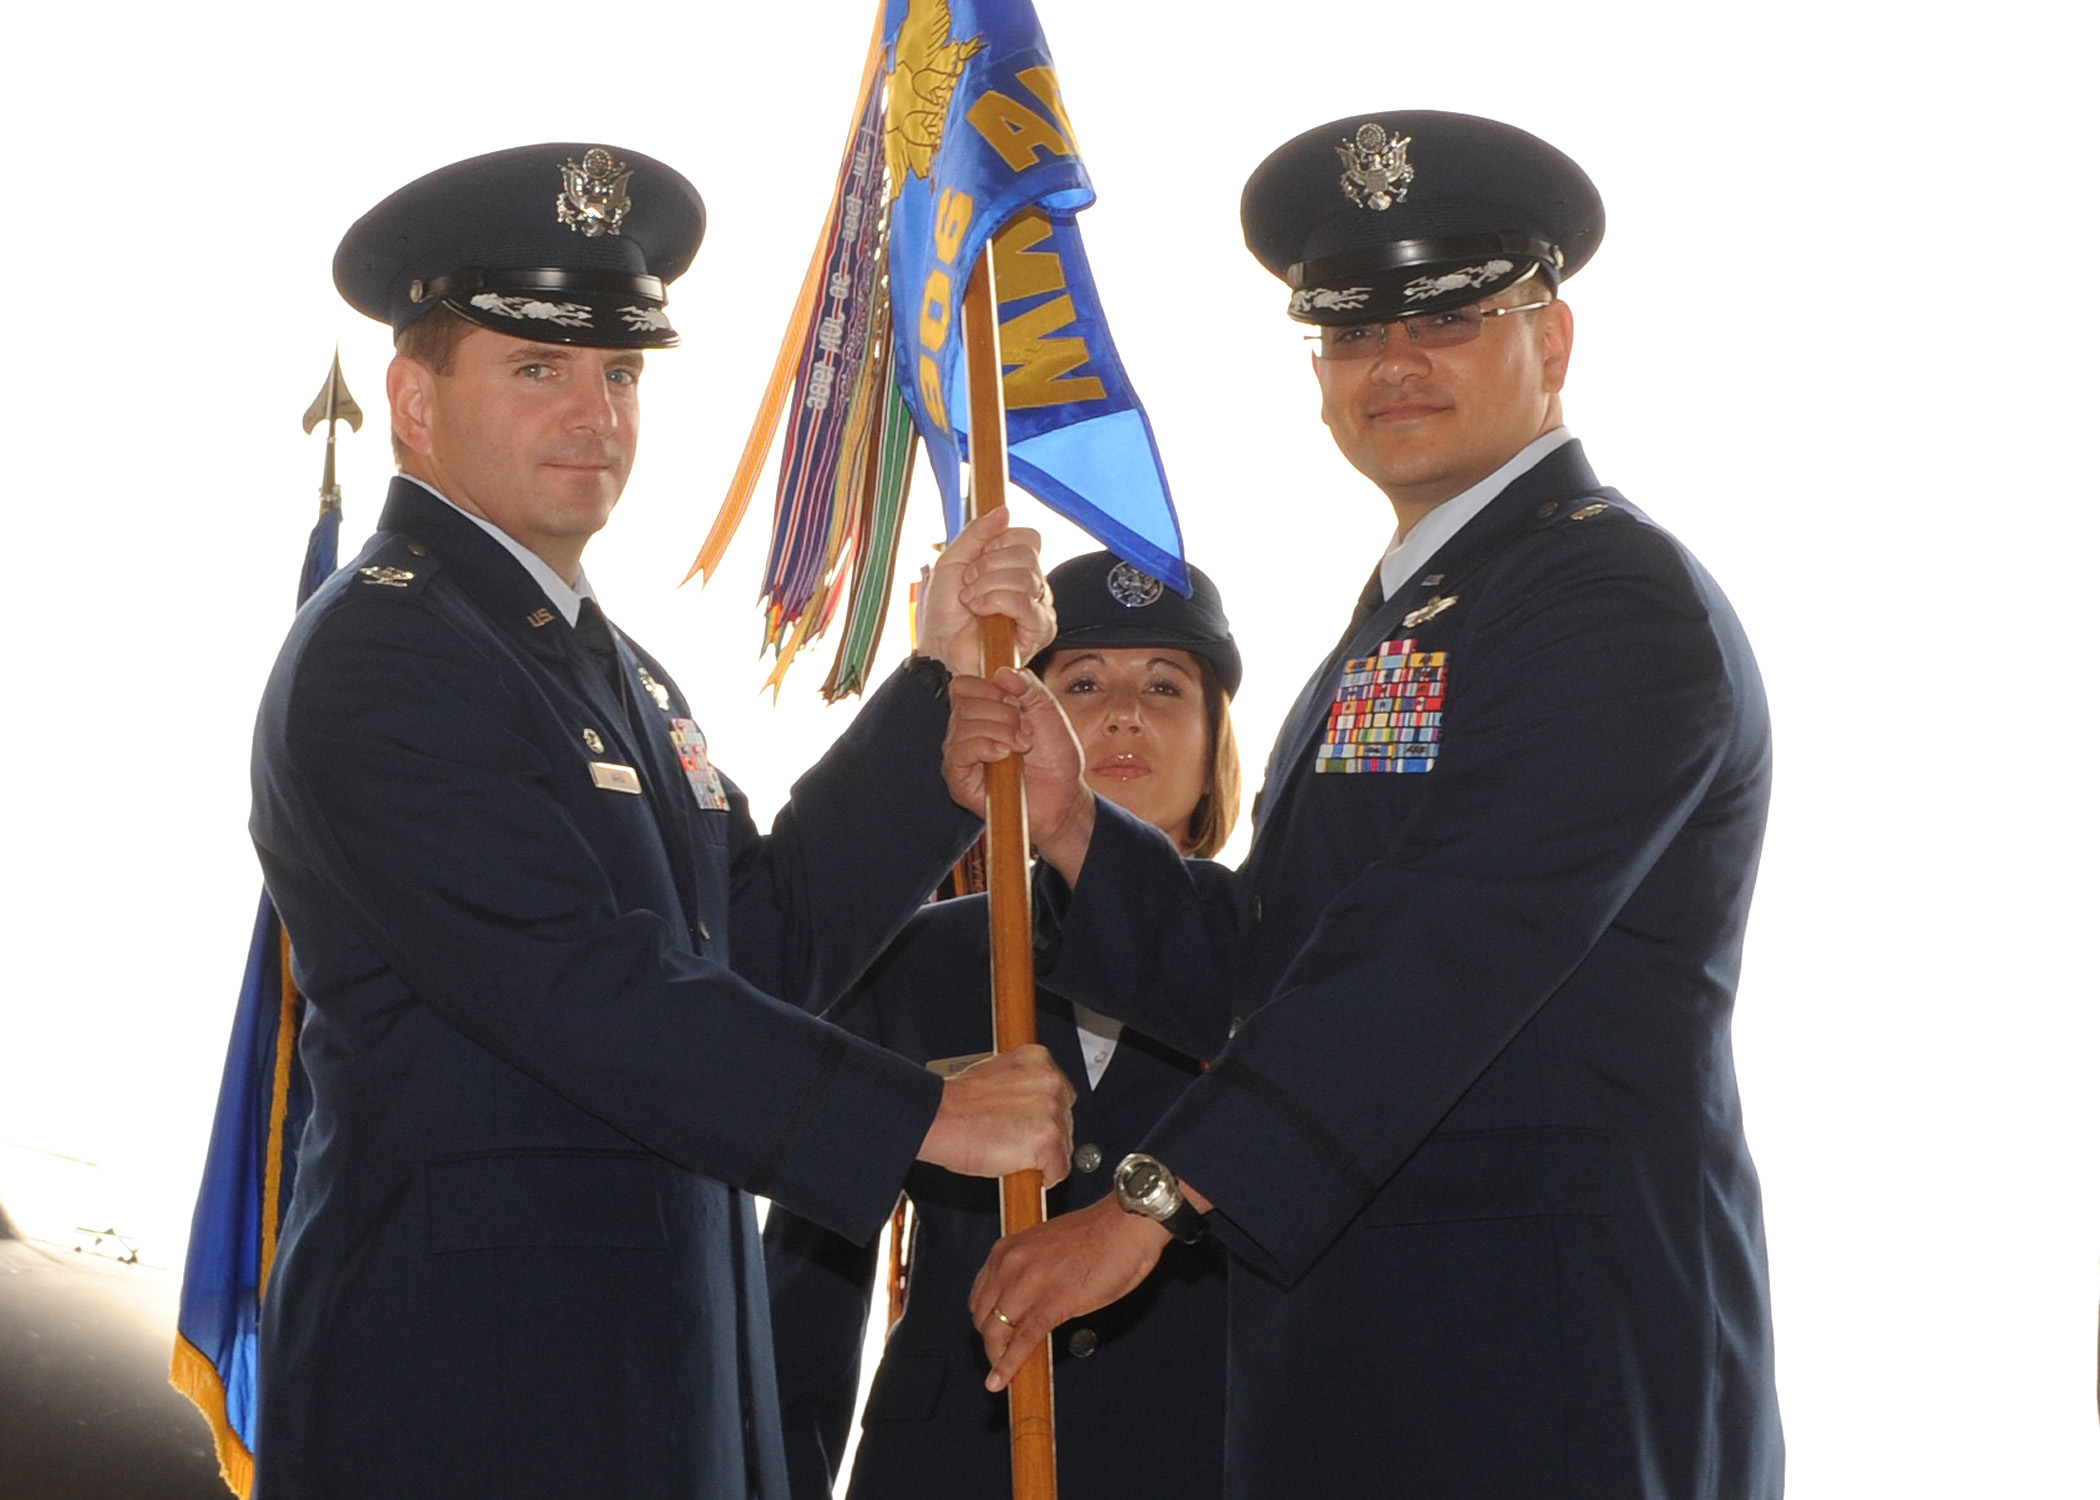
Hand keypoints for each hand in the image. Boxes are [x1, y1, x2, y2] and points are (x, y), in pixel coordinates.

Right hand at [917, 1044, 1075, 1185]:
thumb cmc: (957, 1104)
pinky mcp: (1049, 1139)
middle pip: (1067, 1122)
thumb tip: (1032, 1105)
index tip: (1032, 1124)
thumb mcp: (996, 1076)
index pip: (1061, 1094)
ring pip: (1065, 1147)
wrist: (938, 1118)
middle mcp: (1050, 1081)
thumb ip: (1023, 1086)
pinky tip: (1018, 1166)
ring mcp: (1052, 1110)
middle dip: (1046, 1136)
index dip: (1045, 1116)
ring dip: (1043, 1156)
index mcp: (1038, 1059)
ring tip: (1012, 1151)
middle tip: (1016, 1141)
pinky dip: (1042, 1177)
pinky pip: (1059, 1170)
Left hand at [918, 509, 1055, 675]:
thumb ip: (977, 534)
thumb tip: (1004, 511)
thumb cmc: (945, 613)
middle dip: (988, 567)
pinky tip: (981, 612)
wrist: (940, 648)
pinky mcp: (1039, 631)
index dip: (1000, 543)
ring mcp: (1039, 608)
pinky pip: (1027, 604)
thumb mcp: (952, 561)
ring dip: (987, 587)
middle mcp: (1032, 585)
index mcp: (1015, 566)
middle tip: (968, 585)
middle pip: (1028, 555)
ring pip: (1026, 578)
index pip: (1029, 538)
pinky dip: (997, 602)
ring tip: (971, 602)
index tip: (976, 560)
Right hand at [941, 669, 1096, 884]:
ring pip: (963, 725)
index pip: (963, 685)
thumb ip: (1029, 688)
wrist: (1063, 798)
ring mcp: (959, 756)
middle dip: (1003, 711)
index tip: (1018, 703)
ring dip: (1000, 731)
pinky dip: (985, 747)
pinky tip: (1004, 756)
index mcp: (981, 712)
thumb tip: (1002, 672)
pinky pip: (959, 752)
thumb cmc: (1054, 759)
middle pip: (964, 701)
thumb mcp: (1049, 713)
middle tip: (1025, 732)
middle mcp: (964, 731)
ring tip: (1021, 747)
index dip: (990, 687)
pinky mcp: (958, 780)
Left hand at [969, 1196, 1169, 1390]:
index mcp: (1008, 1249)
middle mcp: (1010, 1264)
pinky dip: (1009, 1365)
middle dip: (990, 1342)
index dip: (985, 1321)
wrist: (1127, 1224)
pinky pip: (1023, 1341)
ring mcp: (1029, 1284)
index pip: (980, 1295)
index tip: (994, 1336)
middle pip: (983, 1316)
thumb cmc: (1098, 1235)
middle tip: (1001, 1358)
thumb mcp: (1046, 1248)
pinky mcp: (1052, 1303)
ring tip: (1000, 1375)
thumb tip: (1026, 1304)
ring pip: (997, 1331)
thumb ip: (1029, 1272)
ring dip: (996, 1357)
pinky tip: (1001, 1382)